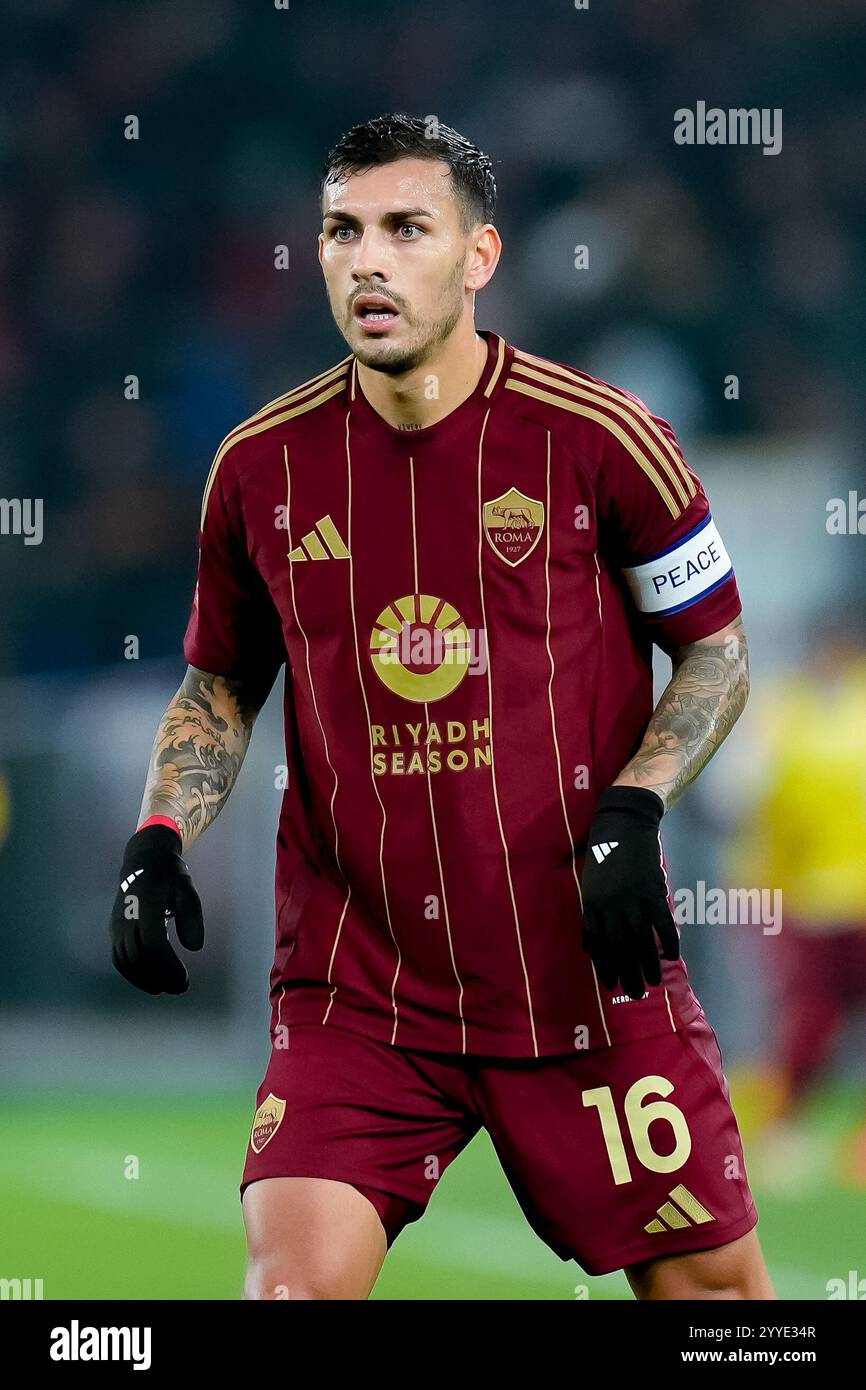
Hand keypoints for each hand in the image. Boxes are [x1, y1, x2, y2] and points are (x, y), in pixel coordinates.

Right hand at [110, 824, 204, 993]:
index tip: (184, 979)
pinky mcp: (114, 930)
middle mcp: (127, 918)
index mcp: (146, 906)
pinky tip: (150, 982)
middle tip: (180, 988)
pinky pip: (119, 958)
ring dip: (145, 979)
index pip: (154, 944)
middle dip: (160, 977)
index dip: (168, 966)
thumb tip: (194, 948)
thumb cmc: (168, 876)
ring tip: (167, 988)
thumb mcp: (187, 888)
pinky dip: (133, 974)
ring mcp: (117, 925)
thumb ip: (191, 916)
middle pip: (140, 956)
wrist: (141, 861)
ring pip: (126, 960)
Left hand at [579, 786, 679, 999]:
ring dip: (648, 964)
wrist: (624, 823)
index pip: (598, 944)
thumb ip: (592, 913)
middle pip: (620, 947)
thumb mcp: (590, 884)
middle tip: (635, 994)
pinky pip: (662, 922)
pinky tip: (672, 956)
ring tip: (653, 983)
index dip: (606, 966)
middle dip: (628, 973)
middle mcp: (611, 905)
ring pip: (642, 940)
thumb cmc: (603, 853)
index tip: (611, 985)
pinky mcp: (653, 890)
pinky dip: (668, 940)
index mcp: (592, 904)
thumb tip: (590, 946)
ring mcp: (633, 898)